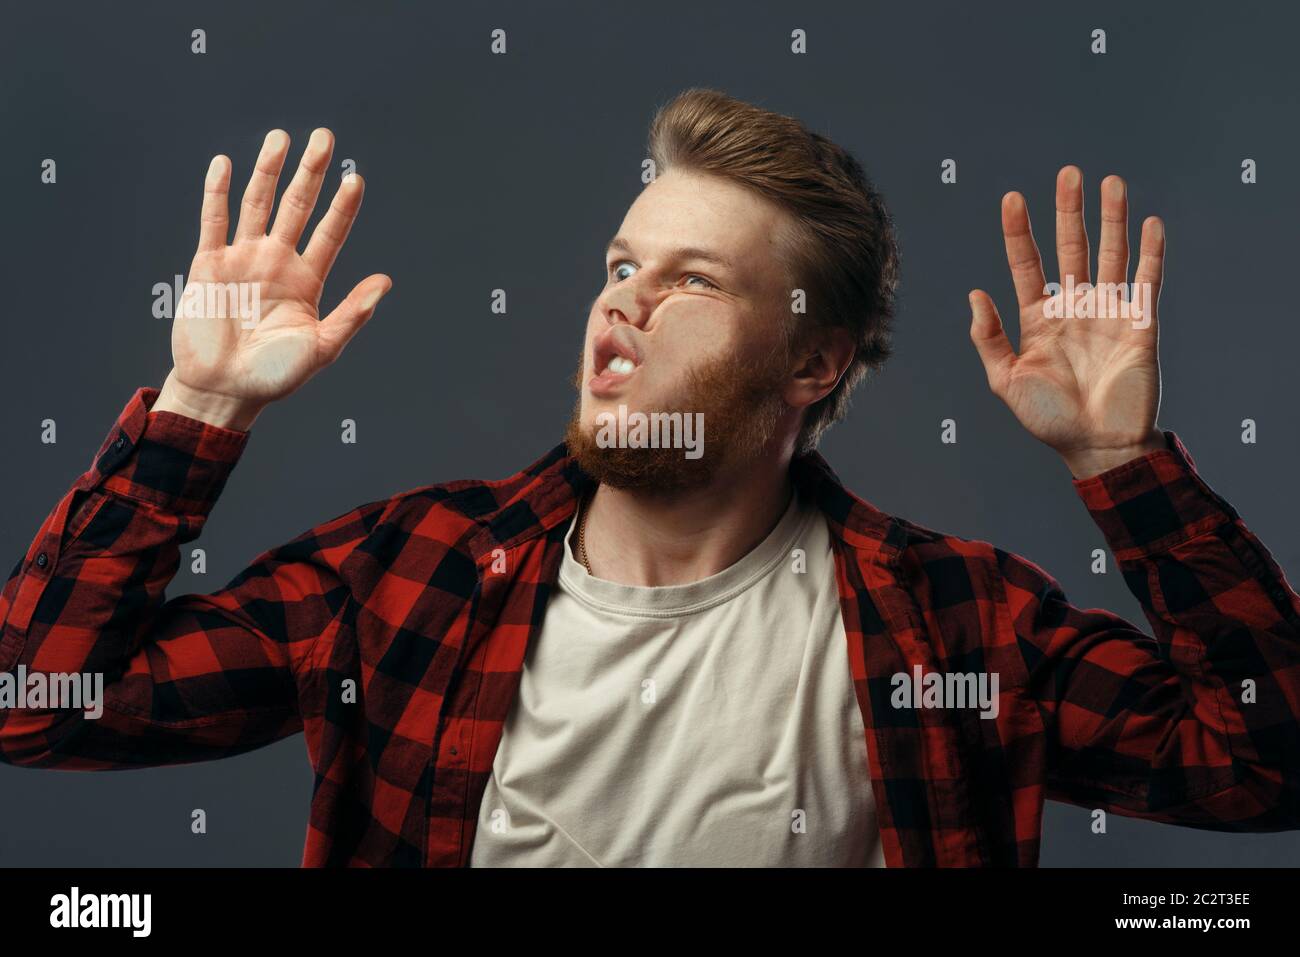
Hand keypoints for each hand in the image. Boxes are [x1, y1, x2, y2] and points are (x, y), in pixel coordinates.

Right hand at [153, 128, 390, 429]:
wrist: (223, 391)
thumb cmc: (275, 377)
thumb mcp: (321, 348)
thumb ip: (351, 315)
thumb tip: (385, 283)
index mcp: (307, 281)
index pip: (330, 233)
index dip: (343, 207)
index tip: (356, 179)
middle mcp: (277, 262)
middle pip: (297, 207)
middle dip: (311, 173)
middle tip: (324, 138)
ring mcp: (243, 259)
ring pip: (258, 204)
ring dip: (269, 171)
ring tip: (281, 138)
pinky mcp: (209, 264)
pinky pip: (214, 221)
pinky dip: (218, 192)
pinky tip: (225, 164)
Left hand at [968, 166, 1165, 478]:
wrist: (1097, 447)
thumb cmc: (1049, 418)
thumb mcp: (1007, 380)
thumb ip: (989, 339)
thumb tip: (974, 294)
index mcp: (1039, 320)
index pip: (1026, 264)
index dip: (1019, 232)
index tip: (1012, 199)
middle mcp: (1074, 309)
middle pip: (1071, 248)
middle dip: (1069, 212)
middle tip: (1068, 174)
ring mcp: (1108, 313)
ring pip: (1109, 255)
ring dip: (1111, 220)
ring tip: (1110, 183)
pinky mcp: (1140, 324)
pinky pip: (1146, 282)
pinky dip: (1149, 253)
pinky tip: (1148, 223)